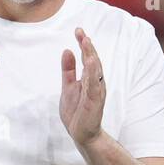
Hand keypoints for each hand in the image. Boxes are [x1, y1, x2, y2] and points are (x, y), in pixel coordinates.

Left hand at [60, 27, 105, 146]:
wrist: (81, 134)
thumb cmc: (76, 112)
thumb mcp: (68, 86)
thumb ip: (68, 69)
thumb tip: (67, 50)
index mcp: (89, 78)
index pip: (87, 57)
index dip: (83, 44)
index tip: (78, 30)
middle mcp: (95, 82)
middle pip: (93, 60)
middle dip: (87, 46)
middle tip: (82, 33)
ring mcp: (96, 91)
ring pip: (95, 71)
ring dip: (91, 56)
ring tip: (86, 43)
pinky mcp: (94, 101)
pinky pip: (94, 85)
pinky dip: (92, 74)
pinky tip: (90, 63)